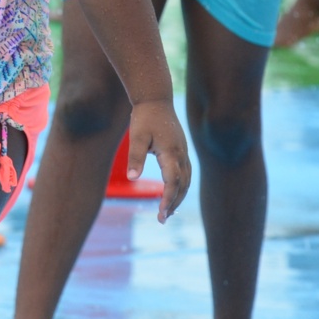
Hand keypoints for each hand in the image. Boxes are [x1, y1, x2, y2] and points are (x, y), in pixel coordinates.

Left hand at [123, 97, 192, 222]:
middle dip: (173, 203)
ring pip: (186, 181)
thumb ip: (135, 157)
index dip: (168, 198)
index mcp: (171, 152)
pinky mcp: (181, 150)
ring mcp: (183, 152)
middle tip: (161, 219)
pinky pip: (185, 174)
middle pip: (182, 185)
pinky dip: (180, 187)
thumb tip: (132, 178)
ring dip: (178, 197)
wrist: (156, 98)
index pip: (172, 182)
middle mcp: (180, 154)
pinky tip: (172, 194)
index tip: (161, 213)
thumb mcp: (137, 136)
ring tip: (167, 213)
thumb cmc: (144, 117)